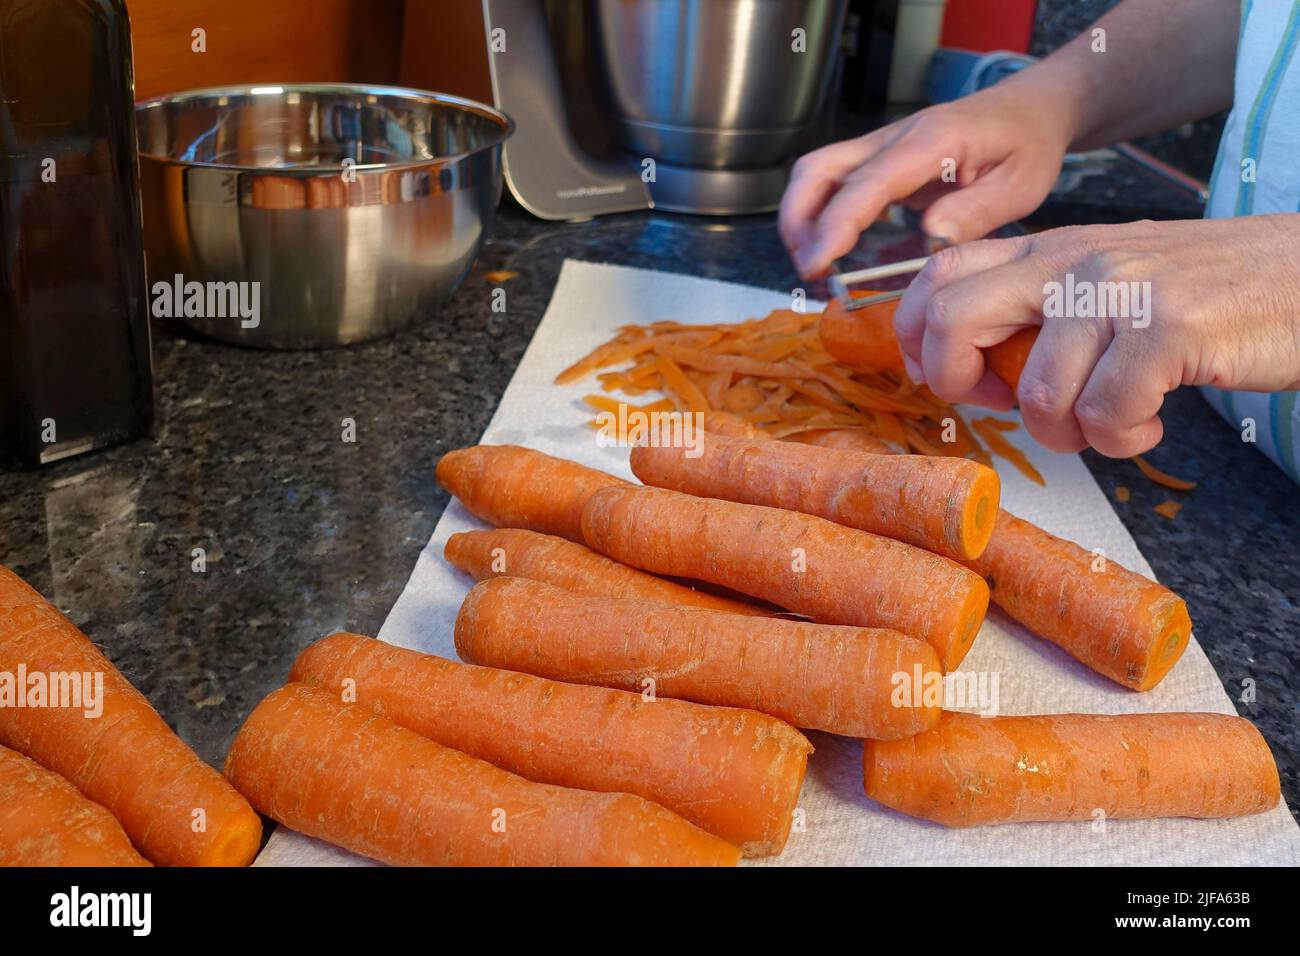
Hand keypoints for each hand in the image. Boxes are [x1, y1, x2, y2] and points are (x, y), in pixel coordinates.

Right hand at [779, 77, 1078, 278]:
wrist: (1030, 110)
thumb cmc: (1027, 145)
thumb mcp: (1021, 185)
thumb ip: (975, 212)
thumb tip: (931, 236)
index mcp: (930, 143)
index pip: (866, 183)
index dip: (835, 225)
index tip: (818, 264)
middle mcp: (894, 139)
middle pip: (817, 169)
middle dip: (798, 221)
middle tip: (809, 269)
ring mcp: (882, 147)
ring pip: (816, 174)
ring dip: (802, 219)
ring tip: (815, 265)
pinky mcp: (880, 161)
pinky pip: (835, 184)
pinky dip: (821, 216)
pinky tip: (834, 250)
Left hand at [892, 215, 1299, 456]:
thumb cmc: (1209, 293)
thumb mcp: (1107, 281)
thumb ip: (1042, 307)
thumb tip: (974, 361)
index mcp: (1049, 248)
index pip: (939, 273)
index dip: (919, 336)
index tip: (946, 378)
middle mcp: (1073, 259)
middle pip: (953, 318)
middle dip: (959, 383)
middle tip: (1009, 407)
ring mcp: (1120, 289)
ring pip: (1041, 393)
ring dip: (1070, 434)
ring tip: (1110, 421)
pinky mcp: (1171, 326)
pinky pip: (1106, 414)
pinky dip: (1125, 439)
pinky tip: (1151, 421)